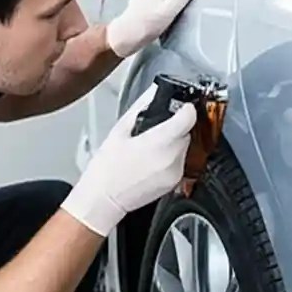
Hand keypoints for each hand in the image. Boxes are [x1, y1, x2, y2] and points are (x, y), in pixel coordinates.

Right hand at [62, 84, 195, 235]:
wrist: (103, 200)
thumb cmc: (106, 168)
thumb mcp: (120, 131)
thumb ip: (141, 107)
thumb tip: (154, 91)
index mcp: (159, 142)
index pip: (188, 118)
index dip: (187, 109)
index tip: (183, 107)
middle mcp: (171, 157)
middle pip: (186, 132)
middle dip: (175, 128)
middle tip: (155, 131)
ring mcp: (175, 172)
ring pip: (184, 147)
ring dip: (173, 144)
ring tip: (149, 148)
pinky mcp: (174, 182)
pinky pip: (180, 162)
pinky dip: (170, 158)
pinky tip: (151, 161)